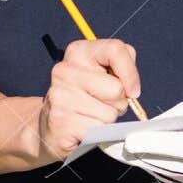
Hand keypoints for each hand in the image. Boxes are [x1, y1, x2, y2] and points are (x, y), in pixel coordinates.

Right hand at [36, 39, 140, 162]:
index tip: (132, 90)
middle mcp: (65, 70)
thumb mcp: (104, 75)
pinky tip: (83, 128)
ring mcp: (60, 96)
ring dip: (107, 119)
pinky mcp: (61, 122)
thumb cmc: (86, 98)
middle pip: (117, 88)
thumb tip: (132, 90)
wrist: (50, 127)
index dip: (131, 73)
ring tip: (91, 115)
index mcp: (78, 52)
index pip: (115, 49)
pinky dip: (98, 134)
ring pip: (110, 113)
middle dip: (119, 102)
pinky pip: (99, 131)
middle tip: (103, 103)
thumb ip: (123, 70)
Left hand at [101, 92, 182, 182]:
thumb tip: (149, 126)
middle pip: (168, 164)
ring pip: (166, 175)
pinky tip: (140, 158)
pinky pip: (172, 181)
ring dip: (143, 162)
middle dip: (138, 154)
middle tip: (110, 145)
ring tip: (118, 150)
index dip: (153, 144)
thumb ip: (180, 115)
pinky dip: (156, 168)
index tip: (128, 139)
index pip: (182, 147)